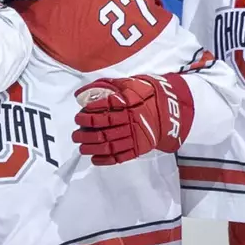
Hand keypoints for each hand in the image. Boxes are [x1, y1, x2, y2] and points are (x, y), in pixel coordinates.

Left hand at [73, 74, 195, 162]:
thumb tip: (80, 94)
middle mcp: (131, 121)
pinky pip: (121, 157)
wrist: (169, 109)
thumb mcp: (126, 84)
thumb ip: (104, 87)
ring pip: (110, 145)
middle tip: (75, 134)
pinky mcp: (139, 148)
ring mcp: (136, 136)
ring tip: (81, 147)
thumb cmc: (143, 94)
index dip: (88, 115)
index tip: (78, 117)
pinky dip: (106, 160)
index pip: (104, 111)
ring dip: (92, 148)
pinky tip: (94, 158)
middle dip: (86, 134)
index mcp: (128, 104)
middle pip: (104, 130)